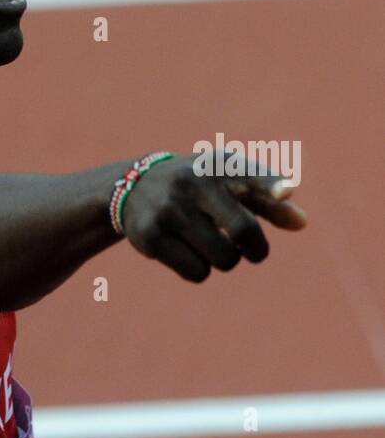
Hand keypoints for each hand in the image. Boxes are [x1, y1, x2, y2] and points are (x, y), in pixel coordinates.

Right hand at [121, 156, 306, 281]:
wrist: (133, 186)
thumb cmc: (199, 187)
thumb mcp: (230, 184)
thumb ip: (268, 201)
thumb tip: (302, 222)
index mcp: (217, 165)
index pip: (248, 172)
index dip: (270, 184)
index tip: (287, 192)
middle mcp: (191, 181)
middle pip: (244, 230)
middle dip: (256, 249)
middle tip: (253, 251)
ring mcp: (168, 208)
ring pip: (223, 258)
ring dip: (225, 260)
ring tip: (208, 243)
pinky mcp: (150, 235)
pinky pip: (197, 272)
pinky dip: (200, 269)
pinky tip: (185, 250)